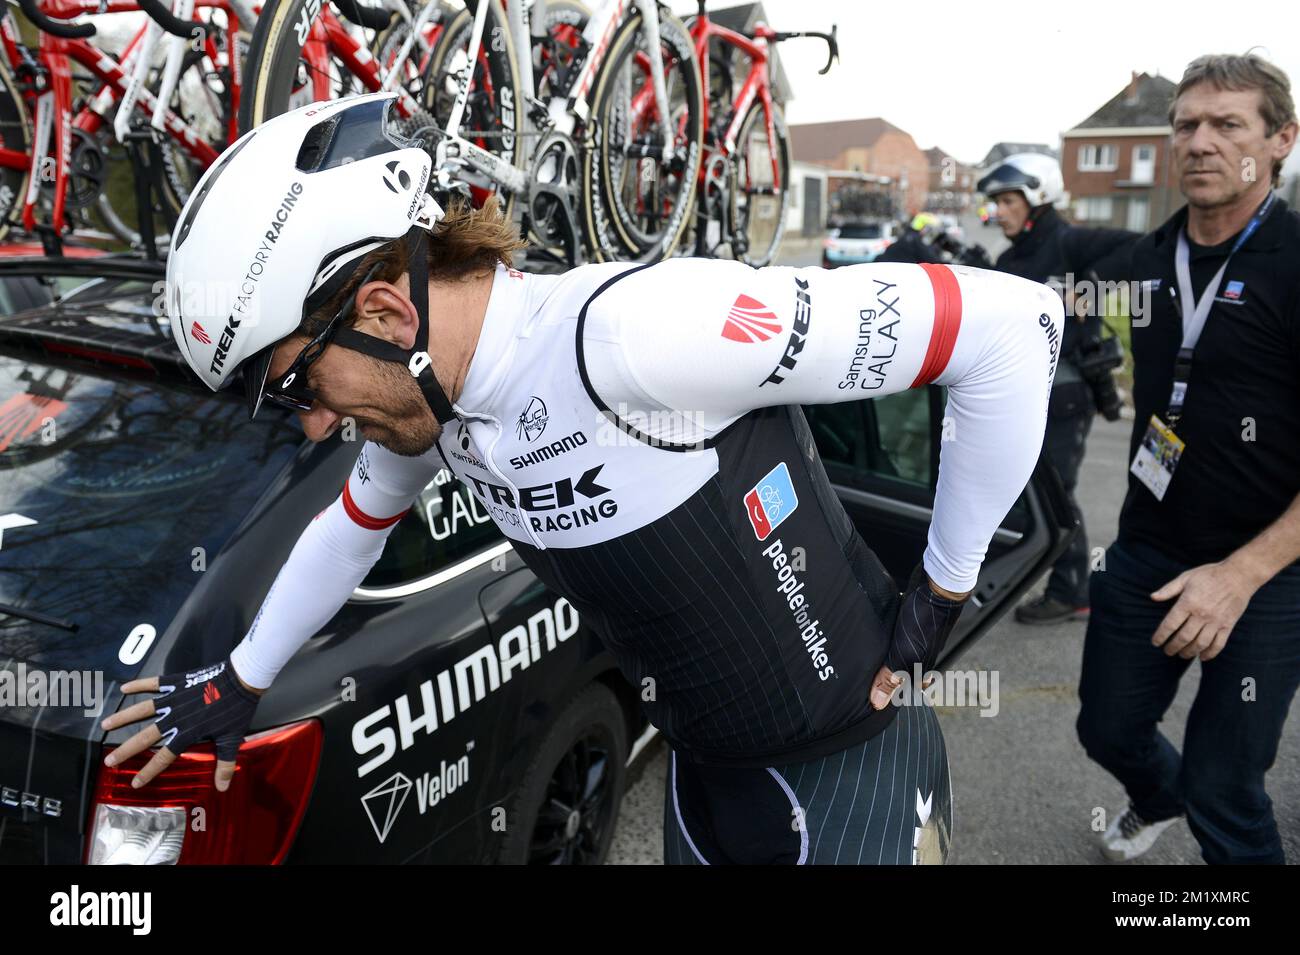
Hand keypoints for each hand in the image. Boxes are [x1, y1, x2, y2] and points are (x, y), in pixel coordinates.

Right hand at [100, 658, 262, 791]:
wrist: (242, 679)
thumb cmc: (236, 710)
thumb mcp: (232, 739)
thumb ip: (225, 764)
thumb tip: (222, 788)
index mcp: (188, 732)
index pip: (164, 757)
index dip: (149, 771)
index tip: (134, 782)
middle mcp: (176, 717)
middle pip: (146, 736)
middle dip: (126, 750)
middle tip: (109, 760)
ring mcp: (174, 699)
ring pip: (143, 710)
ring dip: (123, 717)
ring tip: (104, 724)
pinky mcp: (177, 683)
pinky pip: (154, 684)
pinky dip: (139, 684)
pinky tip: (124, 688)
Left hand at [869, 570, 967, 709]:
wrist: (937, 587)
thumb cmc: (925, 621)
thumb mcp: (902, 655)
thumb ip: (890, 678)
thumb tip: (877, 702)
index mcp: (921, 669)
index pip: (903, 690)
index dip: (887, 692)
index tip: (868, 696)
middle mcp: (920, 655)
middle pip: (897, 671)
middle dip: (881, 673)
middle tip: (861, 675)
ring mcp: (915, 637)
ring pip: (893, 652)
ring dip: (880, 653)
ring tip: (862, 655)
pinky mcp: (908, 621)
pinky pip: (892, 634)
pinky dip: (882, 636)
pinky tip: (871, 633)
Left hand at [1150, 561, 1256, 660]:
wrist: (1238, 576)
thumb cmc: (1209, 575)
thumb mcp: (1186, 577)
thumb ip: (1168, 589)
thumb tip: (1152, 597)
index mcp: (1188, 603)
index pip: (1170, 624)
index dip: (1161, 636)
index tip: (1155, 642)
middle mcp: (1201, 615)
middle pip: (1184, 638)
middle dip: (1173, 647)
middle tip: (1167, 651)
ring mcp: (1216, 621)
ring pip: (1200, 644)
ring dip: (1189, 652)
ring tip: (1182, 655)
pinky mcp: (1228, 625)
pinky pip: (1218, 644)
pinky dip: (1210, 653)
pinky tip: (1203, 657)